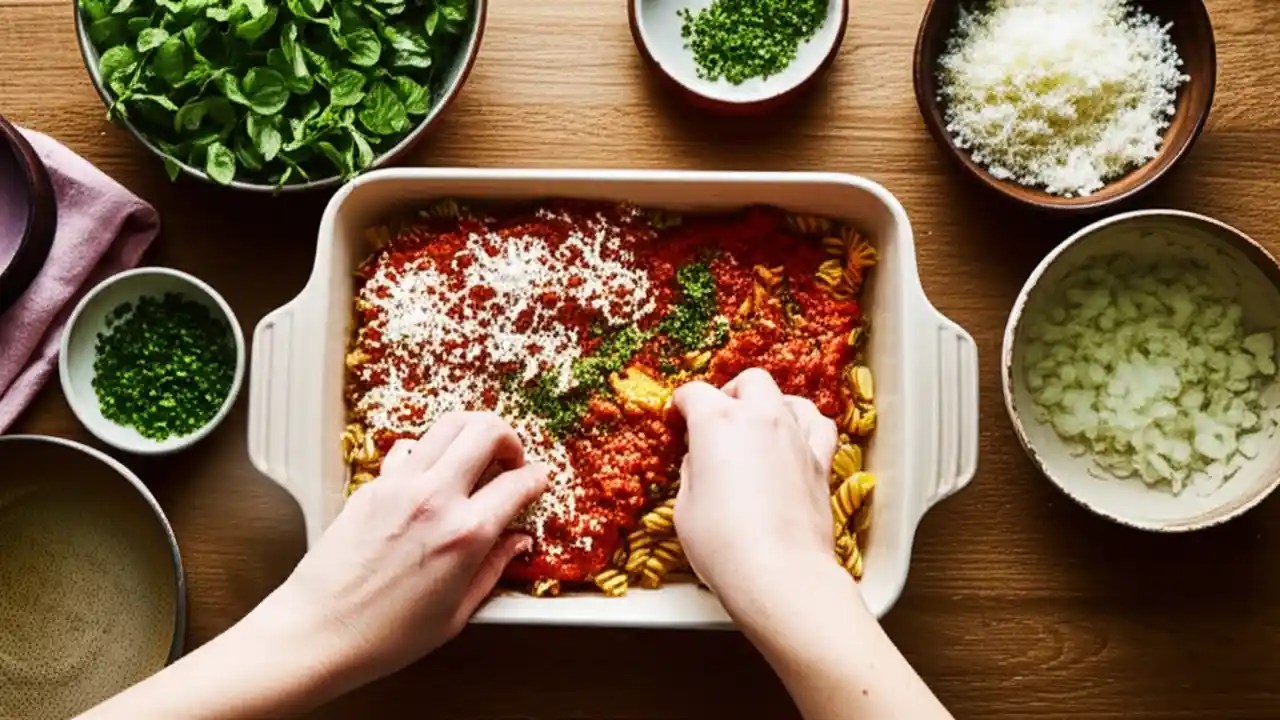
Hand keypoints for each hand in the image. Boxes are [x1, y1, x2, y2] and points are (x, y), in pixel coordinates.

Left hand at [264, 412, 547, 685]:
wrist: (318, 631)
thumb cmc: (385, 635)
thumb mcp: (457, 612)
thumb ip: (493, 567)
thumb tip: (517, 541)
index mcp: (465, 534)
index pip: (518, 482)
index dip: (537, 477)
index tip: (538, 480)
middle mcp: (435, 498)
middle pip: (486, 430)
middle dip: (508, 438)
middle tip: (510, 460)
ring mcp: (400, 486)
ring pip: (449, 424)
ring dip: (472, 433)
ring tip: (476, 456)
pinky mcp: (372, 485)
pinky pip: (411, 448)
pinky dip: (431, 452)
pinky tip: (432, 477)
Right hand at [672, 368, 843, 611]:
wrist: (779, 573)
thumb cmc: (722, 544)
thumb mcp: (685, 506)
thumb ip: (694, 471)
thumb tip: (702, 460)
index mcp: (718, 422)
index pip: (695, 393)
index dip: (682, 406)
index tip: (678, 419)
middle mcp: (760, 417)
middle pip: (748, 381)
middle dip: (730, 393)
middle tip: (717, 418)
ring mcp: (795, 436)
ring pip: (787, 397)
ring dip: (769, 405)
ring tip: (757, 426)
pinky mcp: (821, 461)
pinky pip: (818, 424)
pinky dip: (804, 424)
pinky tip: (795, 437)